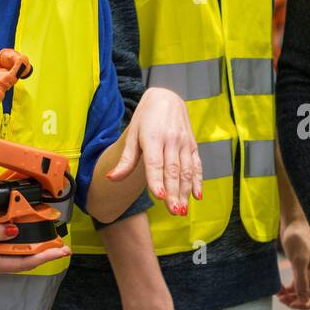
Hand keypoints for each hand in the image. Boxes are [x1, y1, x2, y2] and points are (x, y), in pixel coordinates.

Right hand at [0, 221, 70, 277]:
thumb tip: (15, 231)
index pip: (25, 262)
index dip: (45, 257)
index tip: (61, 251)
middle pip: (25, 262)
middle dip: (45, 254)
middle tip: (62, 246)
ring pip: (18, 258)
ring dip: (35, 251)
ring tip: (50, 242)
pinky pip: (9, 253)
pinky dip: (22, 247)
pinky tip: (28, 239)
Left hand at [108, 87, 202, 215]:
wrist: (167, 97)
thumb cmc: (146, 118)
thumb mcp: (133, 135)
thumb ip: (125, 160)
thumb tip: (111, 178)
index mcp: (152, 137)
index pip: (155, 163)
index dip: (157, 180)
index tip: (160, 197)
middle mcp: (170, 140)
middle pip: (173, 170)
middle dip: (174, 193)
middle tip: (173, 212)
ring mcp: (184, 142)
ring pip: (186, 171)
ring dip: (185, 192)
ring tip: (182, 210)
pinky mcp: (192, 145)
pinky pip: (197, 165)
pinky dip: (198, 181)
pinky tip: (197, 196)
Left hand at [278, 219, 309, 309]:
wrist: (293, 225)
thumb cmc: (298, 240)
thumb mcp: (299, 261)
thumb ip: (301, 282)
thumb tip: (303, 301)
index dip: (306, 305)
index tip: (292, 305)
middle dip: (297, 302)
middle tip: (282, 300)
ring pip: (303, 293)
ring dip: (292, 297)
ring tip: (279, 296)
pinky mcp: (302, 271)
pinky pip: (297, 286)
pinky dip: (288, 290)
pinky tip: (279, 290)